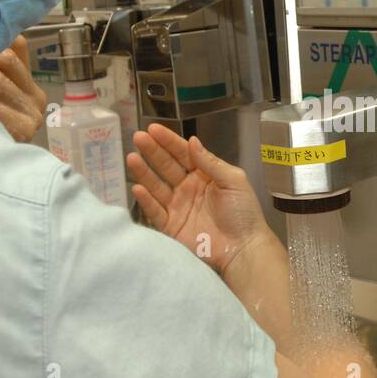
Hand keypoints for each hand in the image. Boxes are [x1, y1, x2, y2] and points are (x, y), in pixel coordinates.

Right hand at [127, 122, 272, 274]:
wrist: (243, 248)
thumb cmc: (244, 213)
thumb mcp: (233, 181)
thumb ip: (211, 162)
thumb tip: (192, 141)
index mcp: (204, 175)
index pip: (183, 153)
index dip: (168, 141)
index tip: (153, 129)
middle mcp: (188, 188)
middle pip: (166, 166)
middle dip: (152, 151)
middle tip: (138, 137)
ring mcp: (178, 207)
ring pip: (156, 186)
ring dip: (144, 172)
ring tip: (132, 157)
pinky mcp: (171, 226)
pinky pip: (155, 211)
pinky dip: (146, 200)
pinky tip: (138, 188)